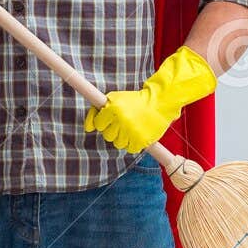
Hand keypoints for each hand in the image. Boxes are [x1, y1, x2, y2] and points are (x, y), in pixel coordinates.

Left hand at [84, 45, 215, 152]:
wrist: (159, 102)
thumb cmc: (134, 100)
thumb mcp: (114, 99)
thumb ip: (97, 111)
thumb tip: (88, 128)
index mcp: (113, 107)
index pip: (98, 125)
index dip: (104, 121)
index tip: (112, 117)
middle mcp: (121, 120)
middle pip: (107, 135)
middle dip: (113, 129)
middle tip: (125, 120)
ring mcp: (131, 131)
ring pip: (117, 143)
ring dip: (123, 137)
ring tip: (132, 126)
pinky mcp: (140, 141)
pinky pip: (129, 149)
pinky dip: (133, 143)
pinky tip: (138, 132)